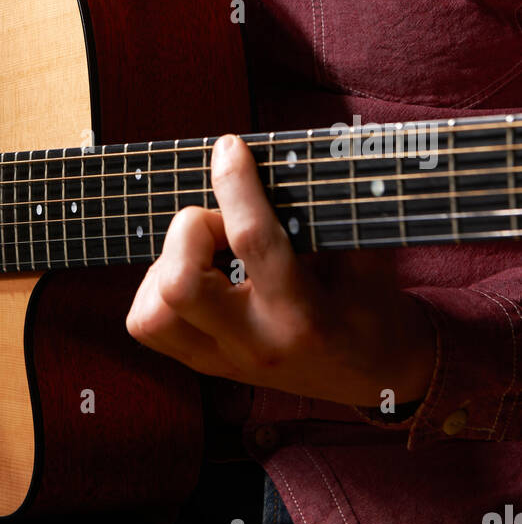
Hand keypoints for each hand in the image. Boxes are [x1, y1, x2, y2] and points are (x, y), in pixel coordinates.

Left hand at [125, 133, 436, 407]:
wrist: (376, 376)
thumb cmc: (371, 303)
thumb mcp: (366, 255)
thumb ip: (327, 210)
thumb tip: (292, 155)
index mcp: (304, 316)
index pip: (252, 240)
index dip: (235, 183)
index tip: (231, 147)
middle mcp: (255, 344)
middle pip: (179, 284)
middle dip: (191, 230)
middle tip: (224, 222)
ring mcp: (223, 360)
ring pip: (151, 311)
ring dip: (167, 262)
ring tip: (208, 251)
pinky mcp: (204, 364)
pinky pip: (147, 322)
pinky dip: (157, 286)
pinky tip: (197, 272)